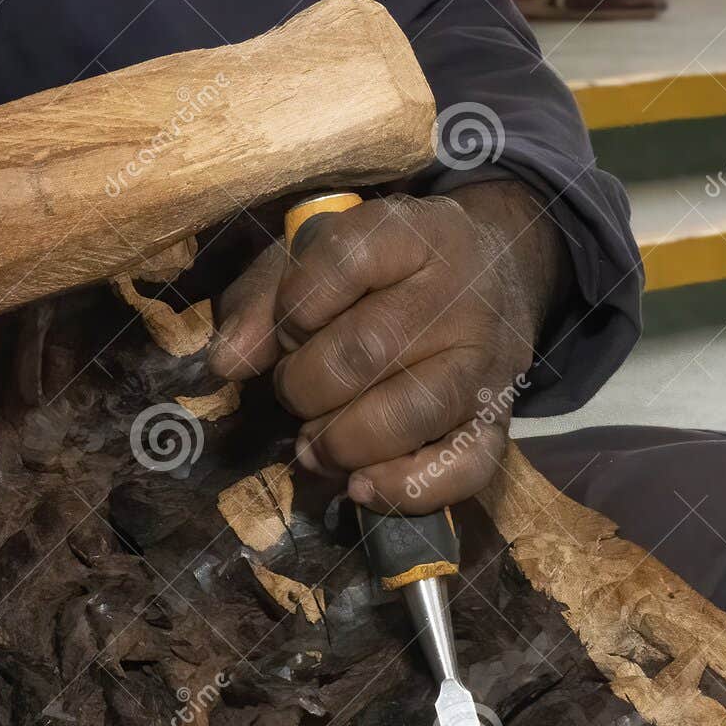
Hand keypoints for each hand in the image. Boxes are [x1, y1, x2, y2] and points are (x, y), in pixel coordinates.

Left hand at [208, 187, 567, 512]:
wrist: (492, 274)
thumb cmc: (379, 272)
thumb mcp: (314, 259)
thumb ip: (262, 301)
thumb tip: (226, 362)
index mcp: (414, 236)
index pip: (346, 259)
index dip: (294, 306)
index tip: (286, 328)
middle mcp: (460, 296)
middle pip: (363, 351)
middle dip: (303, 384)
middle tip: (295, 389)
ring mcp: (484, 363)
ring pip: (406, 415)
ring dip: (339, 442)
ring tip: (315, 442)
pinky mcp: (499, 423)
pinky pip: (462, 469)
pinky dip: (404, 489)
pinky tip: (360, 486)